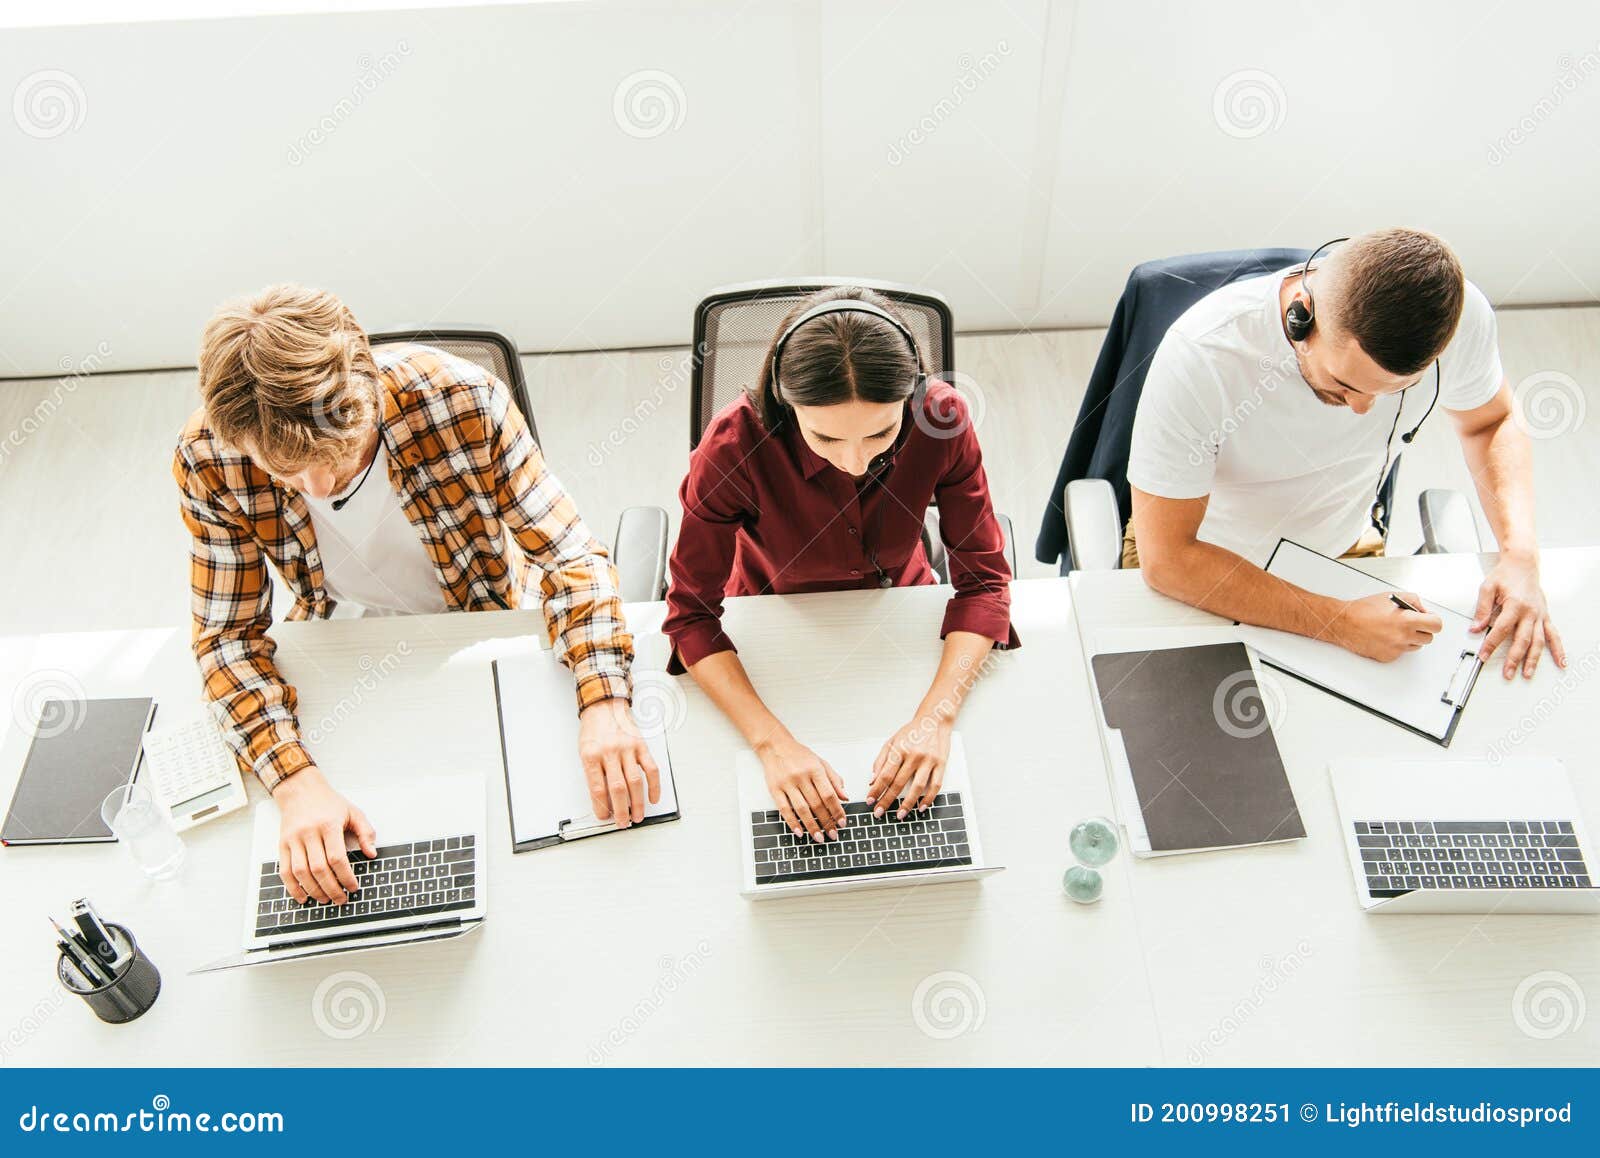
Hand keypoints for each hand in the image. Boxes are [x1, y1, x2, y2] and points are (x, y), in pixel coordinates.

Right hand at [273, 767, 374, 905]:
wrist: (300, 790)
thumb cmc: (329, 803)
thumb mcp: (354, 812)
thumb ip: (366, 832)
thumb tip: (372, 853)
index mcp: (328, 825)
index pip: (337, 858)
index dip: (345, 877)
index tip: (353, 887)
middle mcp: (308, 833)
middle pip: (319, 869)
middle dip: (331, 888)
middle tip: (341, 899)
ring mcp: (293, 840)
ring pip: (301, 872)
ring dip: (314, 890)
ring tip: (325, 900)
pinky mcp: (282, 845)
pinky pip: (285, 871)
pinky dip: (293, 887)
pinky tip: (303, 897)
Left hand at [578, 698, 659, 827]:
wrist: (604, 706)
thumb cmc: (594, 731)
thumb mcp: (584, 752)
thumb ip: (593, 774)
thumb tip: (603, 800)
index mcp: (591, 755)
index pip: (597, 788)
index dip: (602, 807)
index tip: (605, 817)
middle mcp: (610, 752)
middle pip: (618, 788)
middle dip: (622, 810)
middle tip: (623, 822)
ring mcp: (627, 748)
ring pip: (635, 782)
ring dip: (638, 802)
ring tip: (637, 816)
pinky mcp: (641, 746)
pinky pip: (651, 769)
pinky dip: (654, 786)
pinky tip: (653, 797)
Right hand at [755, 731, 846, 842]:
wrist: (775, 746)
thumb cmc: (799, 755)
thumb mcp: (821, 763)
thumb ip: (834, 780)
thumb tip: (845, 797)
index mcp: (815, 769)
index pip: (829, 794)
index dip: (837, 810)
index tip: (842, 822)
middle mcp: (801, 777)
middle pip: (817, 804)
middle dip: (827, 822)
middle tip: (833, 834)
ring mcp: (787, 784)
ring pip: (802, 809)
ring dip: (812, 826)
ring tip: (819, 837)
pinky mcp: (775, 789)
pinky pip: (784, 809)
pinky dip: (792, 823)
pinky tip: (799, 832)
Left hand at [869, 715, 952, 818]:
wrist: (934, 720)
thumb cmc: (912, 732)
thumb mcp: (892, 741)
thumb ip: (881, 760)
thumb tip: (872, 780)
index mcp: (899, 749)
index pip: (885, 774)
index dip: (876, 789)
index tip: (870, 800)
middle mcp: (914, 755)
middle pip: (898, 783)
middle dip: (887, 800)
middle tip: (879, 812)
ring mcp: (929, 760)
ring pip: (917, 787)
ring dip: (907, 803)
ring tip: (900, 814)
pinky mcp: (941, 764)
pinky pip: (935, 785)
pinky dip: (928, 798)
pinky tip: (921, 807)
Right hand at [1323, 592, 1443, 662]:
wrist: (1344, 623)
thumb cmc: (1364, 609)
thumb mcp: (1391, 597)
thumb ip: (1414, 601)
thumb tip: (1424, 610)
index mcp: (1407, 620)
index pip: (1436, 625)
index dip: (1433, 621)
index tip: (1429, 619)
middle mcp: (1403, 636)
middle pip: (1428, 638)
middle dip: (1422, 630)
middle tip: (1411, 623)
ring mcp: (1396, 649)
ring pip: (1415, 646)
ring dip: (1410, 638)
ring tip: (1395, 629)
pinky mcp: (1388, 657)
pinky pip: (1401, 652)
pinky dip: (1396, 645)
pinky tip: (1385, 636)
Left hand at [1471, 553, 1566, 678]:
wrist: (1523, 564)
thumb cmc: (1506, 574)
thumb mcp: (1487, 588)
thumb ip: (1482, 609)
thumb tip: (1475, 628)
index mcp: (1515, 604)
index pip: (1501, 629)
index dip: (1491, 644)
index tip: (1484, 655)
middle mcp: (1530, 612)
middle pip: (1522, 640)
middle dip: (1514, 659)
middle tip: (1507, 673)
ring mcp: (1540, 615)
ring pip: (1538, 642)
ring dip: (1534, 659)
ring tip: (1528, 673)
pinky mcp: (1545, 616)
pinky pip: (1554, 635)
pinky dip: (1558, 649)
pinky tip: (1561, 661)